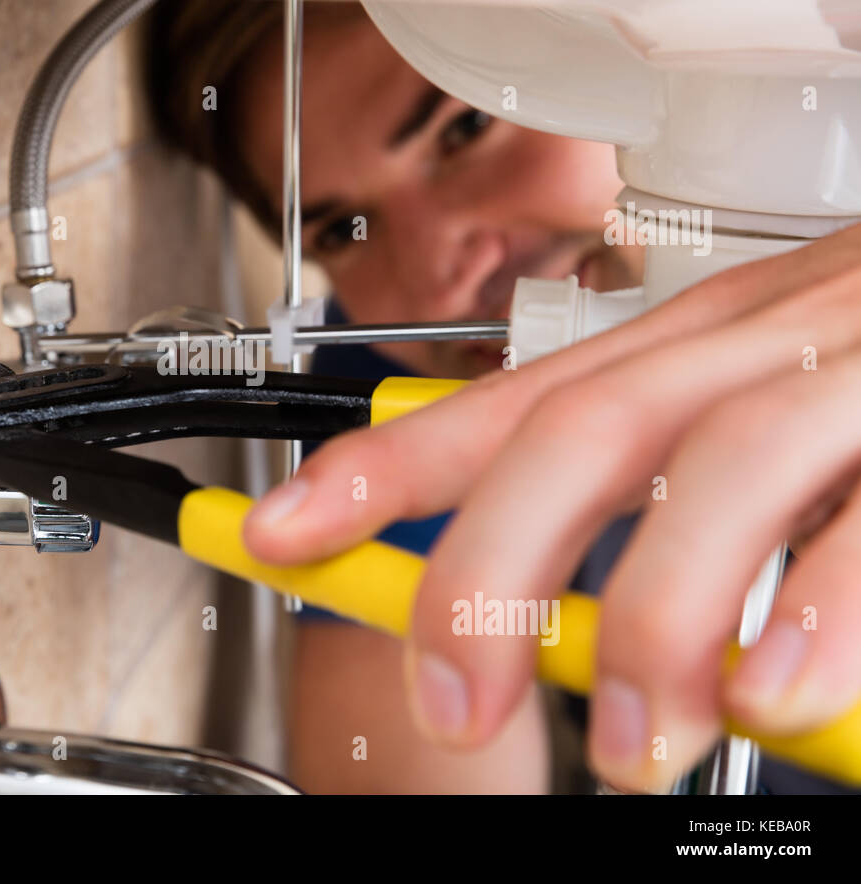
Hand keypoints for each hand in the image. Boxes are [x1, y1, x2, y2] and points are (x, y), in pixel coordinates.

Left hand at [244, 225, 860, 790]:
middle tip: (454, 699)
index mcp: (691, 348)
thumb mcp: (752, 413)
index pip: (505, 399)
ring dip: (656, 609)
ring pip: (722, 466)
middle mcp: (759, 346)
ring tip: (630, 737)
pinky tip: (781, 692)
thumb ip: (663, 507)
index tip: (280, 531)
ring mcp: (860, 371)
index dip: (383, 468)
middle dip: (490, 564)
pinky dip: (825, 610)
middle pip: (583, 429)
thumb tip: (559, 620)